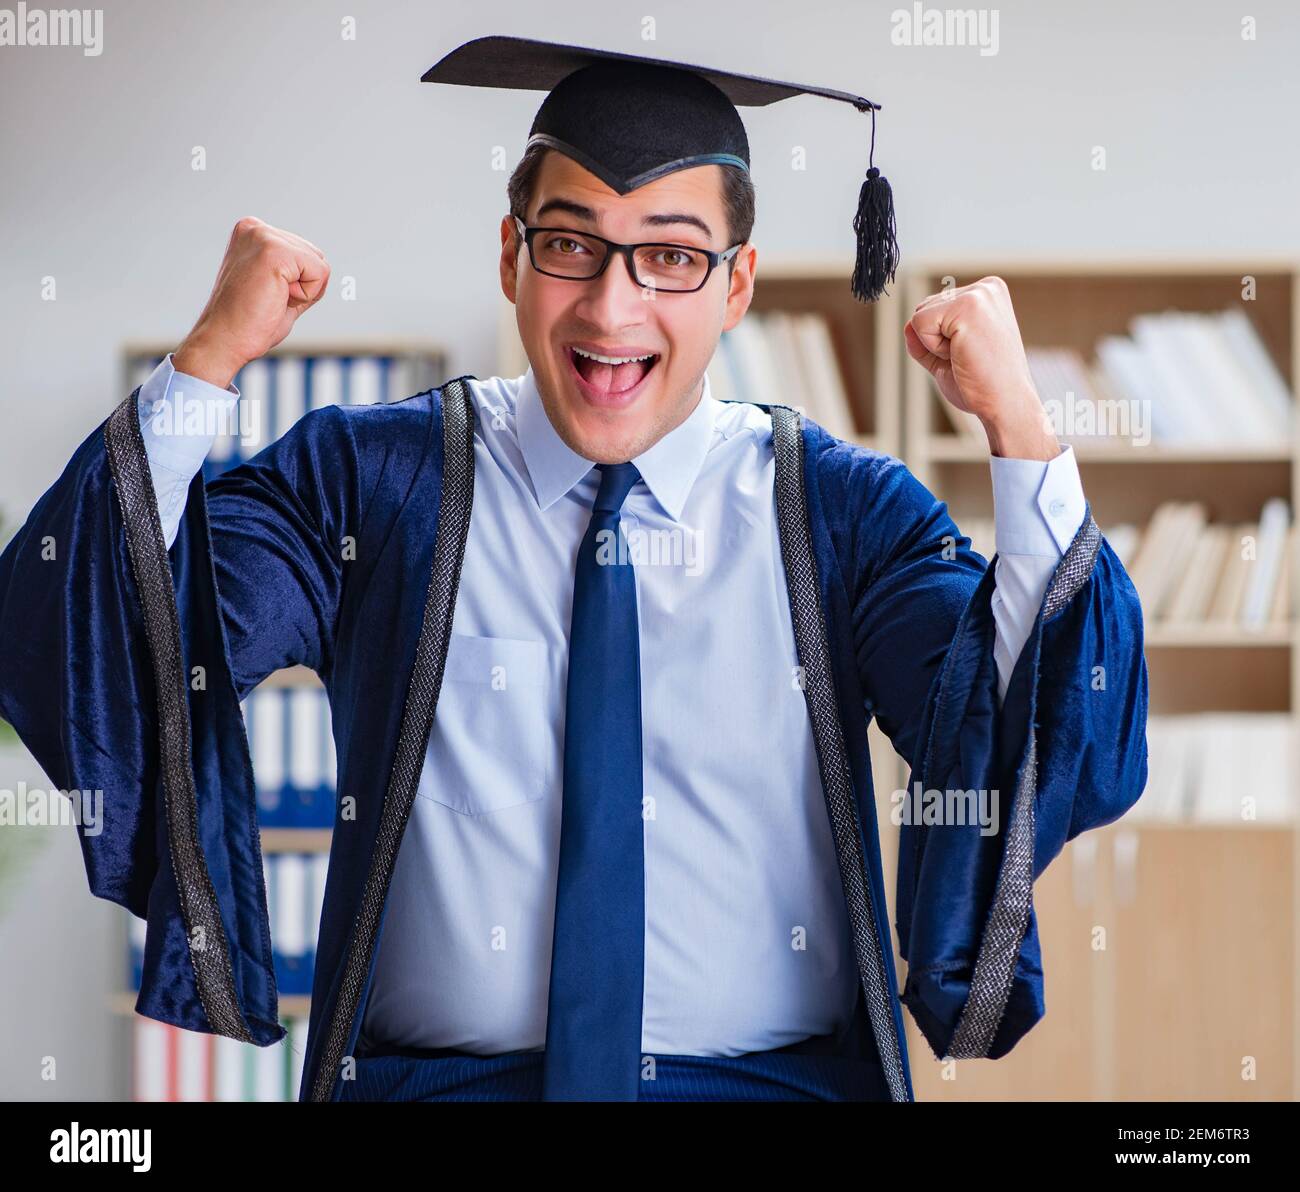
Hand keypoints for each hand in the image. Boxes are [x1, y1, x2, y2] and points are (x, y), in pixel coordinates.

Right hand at [173, 217, 330, 388]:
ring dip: (304, 292)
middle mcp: (256, 228)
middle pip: (316, 257)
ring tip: (271, 298)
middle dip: (304, 287)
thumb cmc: (248, 321)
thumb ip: (293, 270)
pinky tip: (277, 299)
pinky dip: (306, 295)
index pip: (306, 254)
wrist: (224, 340)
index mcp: (253, 232)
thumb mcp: (274, 285)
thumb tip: (322, 265)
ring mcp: (263, 237)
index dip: (299, 284)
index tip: (267, 295)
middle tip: (270, 299)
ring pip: (320, 265)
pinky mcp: (274, 251)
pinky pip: (320, 272)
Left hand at [904, 276, 1058, 459]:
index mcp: (987, 295)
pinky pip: (919, 323)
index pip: (935, 308)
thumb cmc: (983, 385)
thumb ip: (925, 340)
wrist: (1005, 404)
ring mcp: (978, 294)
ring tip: (965, 355)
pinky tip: (960, 354)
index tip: (969, 352)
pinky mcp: (968, 305)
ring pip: (920, 315)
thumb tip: (907, 326)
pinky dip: (931, 347)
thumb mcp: (947, 356)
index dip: (940, 339)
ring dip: (934, 344)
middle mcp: (985, 288)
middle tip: (966, 356)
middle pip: (924, 307)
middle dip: (934, 340)